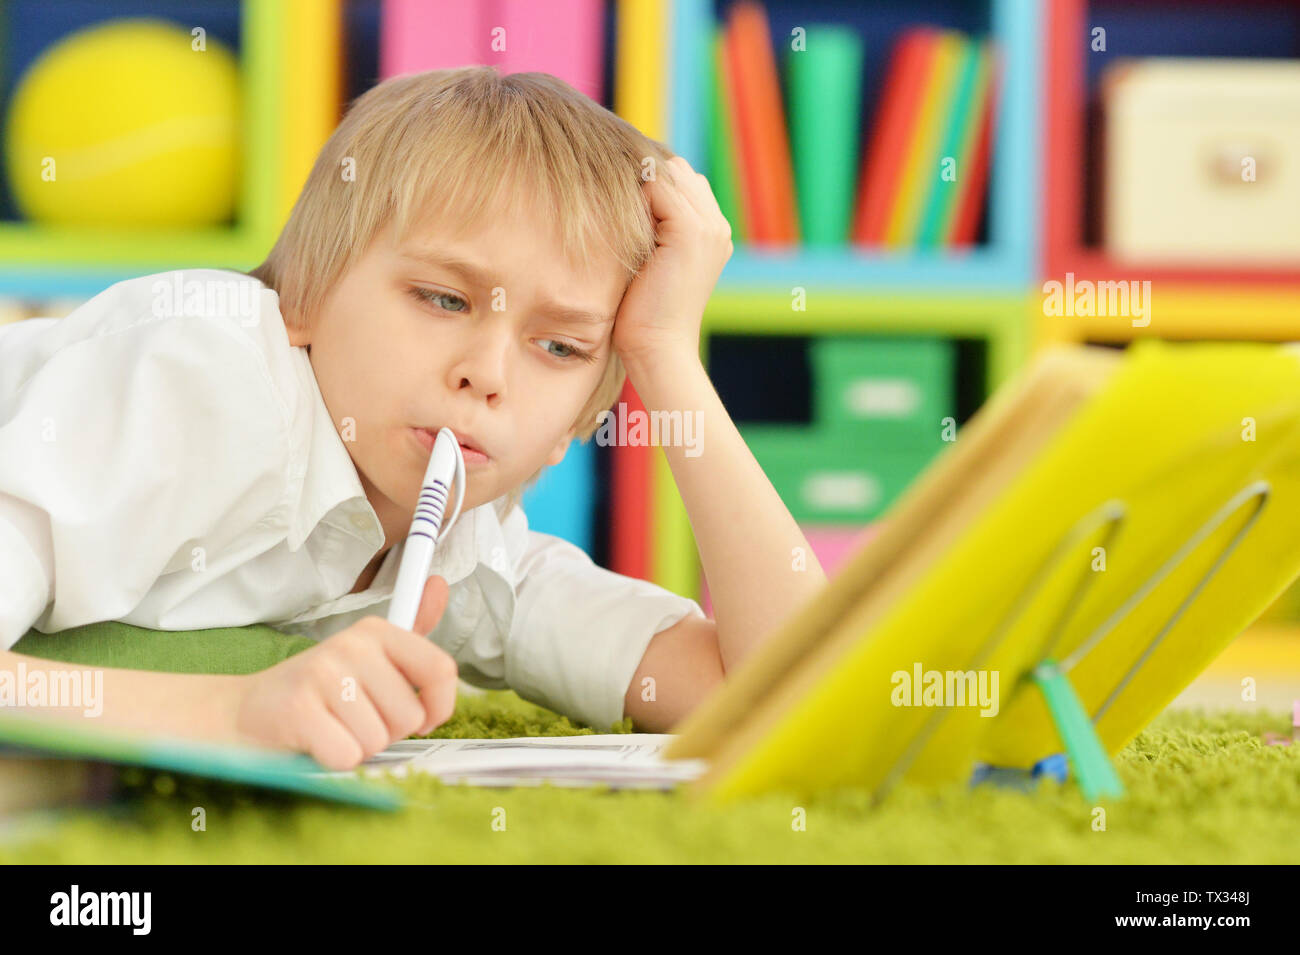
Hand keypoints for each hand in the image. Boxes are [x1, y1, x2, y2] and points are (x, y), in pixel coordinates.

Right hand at [231, 575, 456, 769]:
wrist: (247, 711)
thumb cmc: (320, 691)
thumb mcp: (370, 656)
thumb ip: (412, 629)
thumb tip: (440, 583)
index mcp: (377, 631)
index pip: (440, 670)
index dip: (439, 705)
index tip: (423, 718)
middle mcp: (353, 645)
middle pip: (410, 716)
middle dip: (387, 732)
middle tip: (354, 720)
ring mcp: (324, 674)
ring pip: (378, 740)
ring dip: (358, 747)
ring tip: (332, 728)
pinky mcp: (299, 708)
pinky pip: (347, 756)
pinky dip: (334, 760)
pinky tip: (315, 742)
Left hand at [612, 155, 732, 368]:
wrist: (657, 348)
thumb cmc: (644, 314)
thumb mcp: (649, 261)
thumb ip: (650, 227)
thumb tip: (625, 190)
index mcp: (712, 234)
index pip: (681, 180)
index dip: (649, 186)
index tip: (620, 204)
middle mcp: (718, 227)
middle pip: (677, 171)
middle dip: (645, 181)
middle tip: (616, 209)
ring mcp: (709, 227)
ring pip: (668, 174)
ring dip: (639, 189)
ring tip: (620, 222)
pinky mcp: (691, 231)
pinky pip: (657, 186)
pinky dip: (635, 198)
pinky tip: (622, 228)